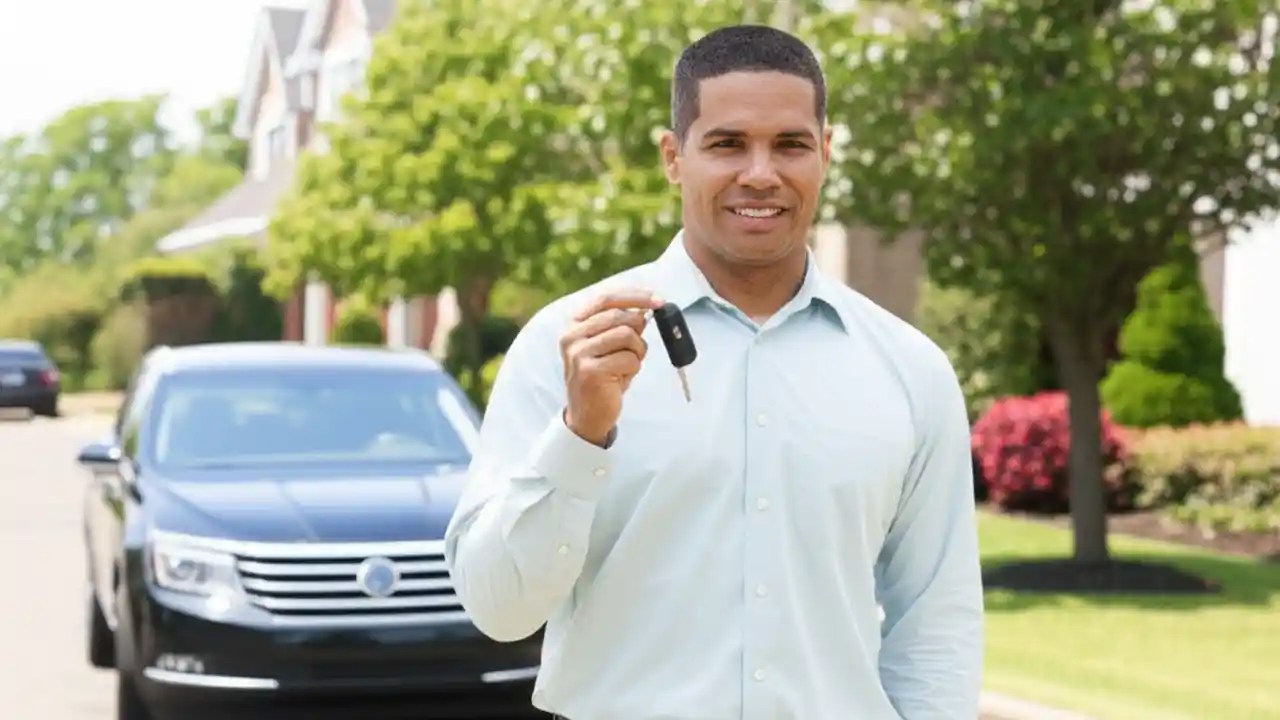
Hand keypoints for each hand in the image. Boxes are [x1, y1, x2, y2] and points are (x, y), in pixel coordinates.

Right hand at [560, 288, 663, 445]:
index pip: (606, 299)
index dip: (634, 296)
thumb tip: (646, 308)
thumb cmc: (602, 377)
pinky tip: (621, 378)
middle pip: (619, 316)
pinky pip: (628, 359)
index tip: (658, 300)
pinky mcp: (590, 372)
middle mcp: (572, 336)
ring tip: (627, 365)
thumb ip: (622, 326)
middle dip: (638, 329)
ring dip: (637, 351)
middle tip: (638, 347)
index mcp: (574, 325)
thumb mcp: (609, 347)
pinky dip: (634, 368)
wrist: (587, 415)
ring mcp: (579, 354)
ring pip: (626, 336)